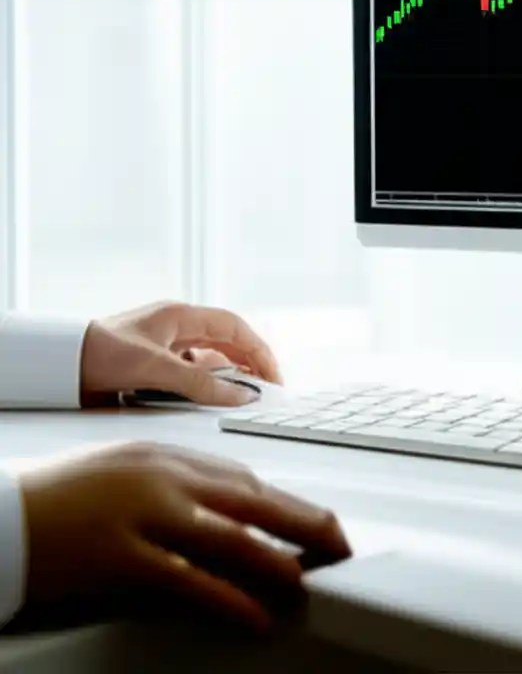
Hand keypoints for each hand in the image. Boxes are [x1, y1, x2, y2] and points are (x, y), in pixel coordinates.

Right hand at [18, 441, 350, 630]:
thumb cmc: (54, 498)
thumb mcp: (121, 472)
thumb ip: (172, 484)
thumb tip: (223, 507)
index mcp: (163, 458)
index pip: (244, 481)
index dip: (286, 505)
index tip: (313, 522)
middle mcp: (162, 480)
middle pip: (254, 502)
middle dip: (305, 524)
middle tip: (339, 544)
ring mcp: (144, 516)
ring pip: (233, 538)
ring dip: (279, 563)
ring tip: (309, 581)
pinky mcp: (122, 557)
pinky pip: (191, 580)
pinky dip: (232, 599)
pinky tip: (257, 615)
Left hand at [81, 302, 281, 406]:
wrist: (58, 365)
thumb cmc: (100, 353)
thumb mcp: (158, 369)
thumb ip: (203, 385)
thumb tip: (242, 397)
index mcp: (181, 315)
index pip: (236, 327)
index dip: (260, 350)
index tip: (273, 377)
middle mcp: (176, 326)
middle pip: (227, 341)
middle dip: (249, 363)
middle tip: (264, 390)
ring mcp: (165, 344)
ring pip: (210, 357)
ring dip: (227, 375)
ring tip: (240, 396)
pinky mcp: (153, 362)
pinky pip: (191, 370)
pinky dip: (206, 382)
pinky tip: (208, 396)